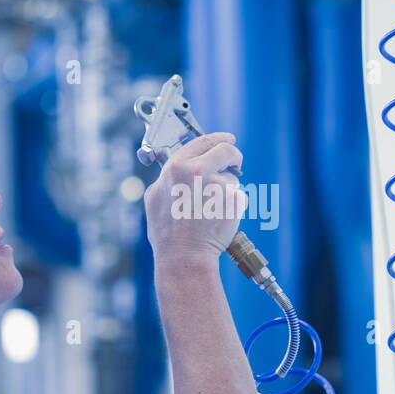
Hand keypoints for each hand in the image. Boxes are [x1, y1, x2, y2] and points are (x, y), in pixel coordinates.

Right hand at [144, 131, 247, 263]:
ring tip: (212, 211)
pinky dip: (234, 207)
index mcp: (176, 167)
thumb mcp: (156, 197)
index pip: (202, 141)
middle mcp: (197, 170)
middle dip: (234, 156)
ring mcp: (217, 184)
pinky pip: (238, 197)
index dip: (218, 139)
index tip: (228, 139)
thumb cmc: (168, 232)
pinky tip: (220, 219)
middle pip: (226, 150)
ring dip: (228, 190)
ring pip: (232, 178)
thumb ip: (168, 178)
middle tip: (236, 163)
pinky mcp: (233, 199)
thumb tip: (178, 168)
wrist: (184, 255)